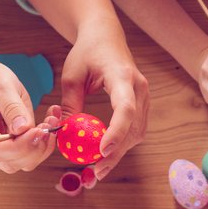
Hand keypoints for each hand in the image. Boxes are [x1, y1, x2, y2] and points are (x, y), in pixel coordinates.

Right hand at [0, 57, 49, 172]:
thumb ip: (11, 107)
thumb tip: (23, 128)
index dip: (21, 146)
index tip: (38, 130)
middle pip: (12, 162)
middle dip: (35, 148)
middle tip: (49, 124)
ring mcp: (0, 146)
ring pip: (24, 162)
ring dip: (43, 146)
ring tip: (51, 121)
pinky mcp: (14, 144)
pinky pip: (31, 152)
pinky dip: (45, 141)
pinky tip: (51, 121)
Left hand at [61, 22, 149, 180]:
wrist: (105, 36)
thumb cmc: (87, 52)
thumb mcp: (71, 75)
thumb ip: (71, 104)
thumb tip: (64, 132)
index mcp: (122, 76)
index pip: (125, 109)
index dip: (116, 133)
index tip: (102, 152)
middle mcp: (139, 88)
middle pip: (133, 127)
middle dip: (116, 152)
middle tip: (96, 172)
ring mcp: (143, 96)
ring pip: (137, 132)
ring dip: (120, 152)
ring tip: (100, 169)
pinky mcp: (141, 104)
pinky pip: (136, 129)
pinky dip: (123, 144)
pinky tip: (107, 155)